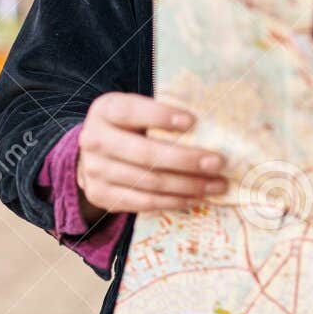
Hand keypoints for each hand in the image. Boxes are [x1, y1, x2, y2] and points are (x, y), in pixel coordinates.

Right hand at [75, 93, 228, 217]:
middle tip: (217, 162)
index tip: (192, 121)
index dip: (160, 116)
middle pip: (145, 153)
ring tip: (216, 184)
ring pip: (149, 182)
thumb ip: (162, 115)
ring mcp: (95, 171)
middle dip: (186, 159)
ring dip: (188, 185)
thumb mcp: (137, 111)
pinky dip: (173, 201)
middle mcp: (94, 140)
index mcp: (105, 110)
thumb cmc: (130, 127)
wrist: (94, 155)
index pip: (131, 111)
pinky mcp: (101, 196)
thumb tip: (210, 125)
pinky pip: (143, 202)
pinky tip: (196, 198)